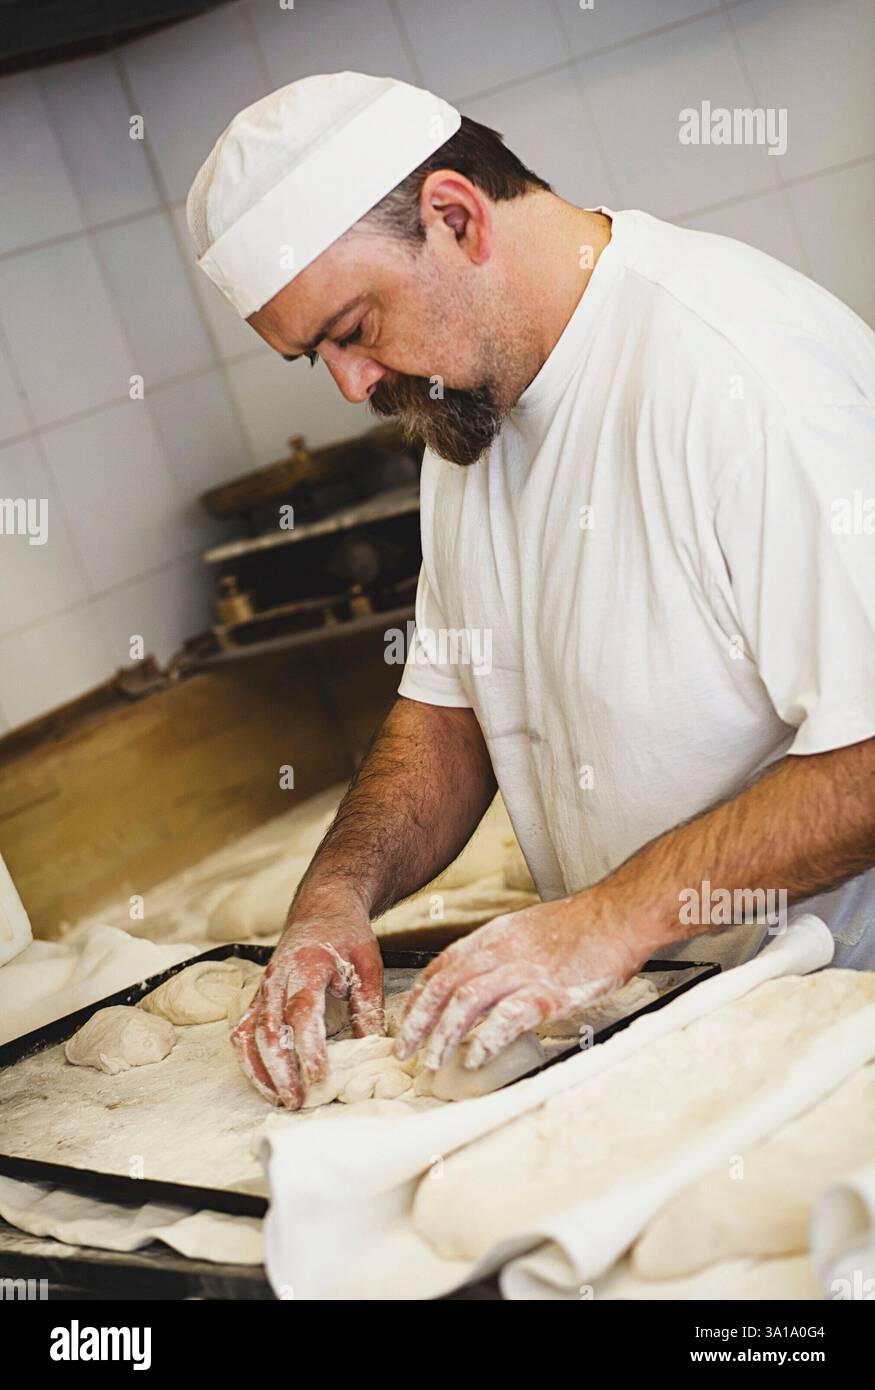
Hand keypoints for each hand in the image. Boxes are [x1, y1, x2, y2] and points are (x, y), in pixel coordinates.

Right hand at [231, 889, 382, 1108]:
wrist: (322, 909)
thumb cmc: (347, 937)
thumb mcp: (368, 965)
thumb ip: (368, 1006)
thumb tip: (376, 1050)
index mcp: (307, 965)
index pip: (301, 1012)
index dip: (308, 1047)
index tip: (321, 1076)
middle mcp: (277, 978)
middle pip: (268, 1029)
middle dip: (281, 1070)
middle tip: (299, 1100)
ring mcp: (262, 988)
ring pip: (247, 1034)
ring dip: (259, 1070)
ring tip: (279, 1098)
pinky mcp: (257, 997)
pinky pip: (243, 1031)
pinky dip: (248, 1060)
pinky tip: (265, 1081)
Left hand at [394, 893, 649, 1069]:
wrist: (619, 914)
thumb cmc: (582, 926)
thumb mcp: (529, 929)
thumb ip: (504, 953)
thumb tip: (484, 980)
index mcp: (495, 936)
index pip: (442, 966)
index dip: (419, 995)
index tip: (405, 1019)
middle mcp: (501, 952)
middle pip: (444, 986)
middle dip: (418, 1021)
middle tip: (404, 1049)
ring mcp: (524, 971)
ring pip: (466, 1003)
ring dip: (444, 1034)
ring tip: (433, 1060)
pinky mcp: (548, 992)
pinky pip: (507, 1018)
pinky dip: (486, 1040)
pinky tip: (475, 1057)